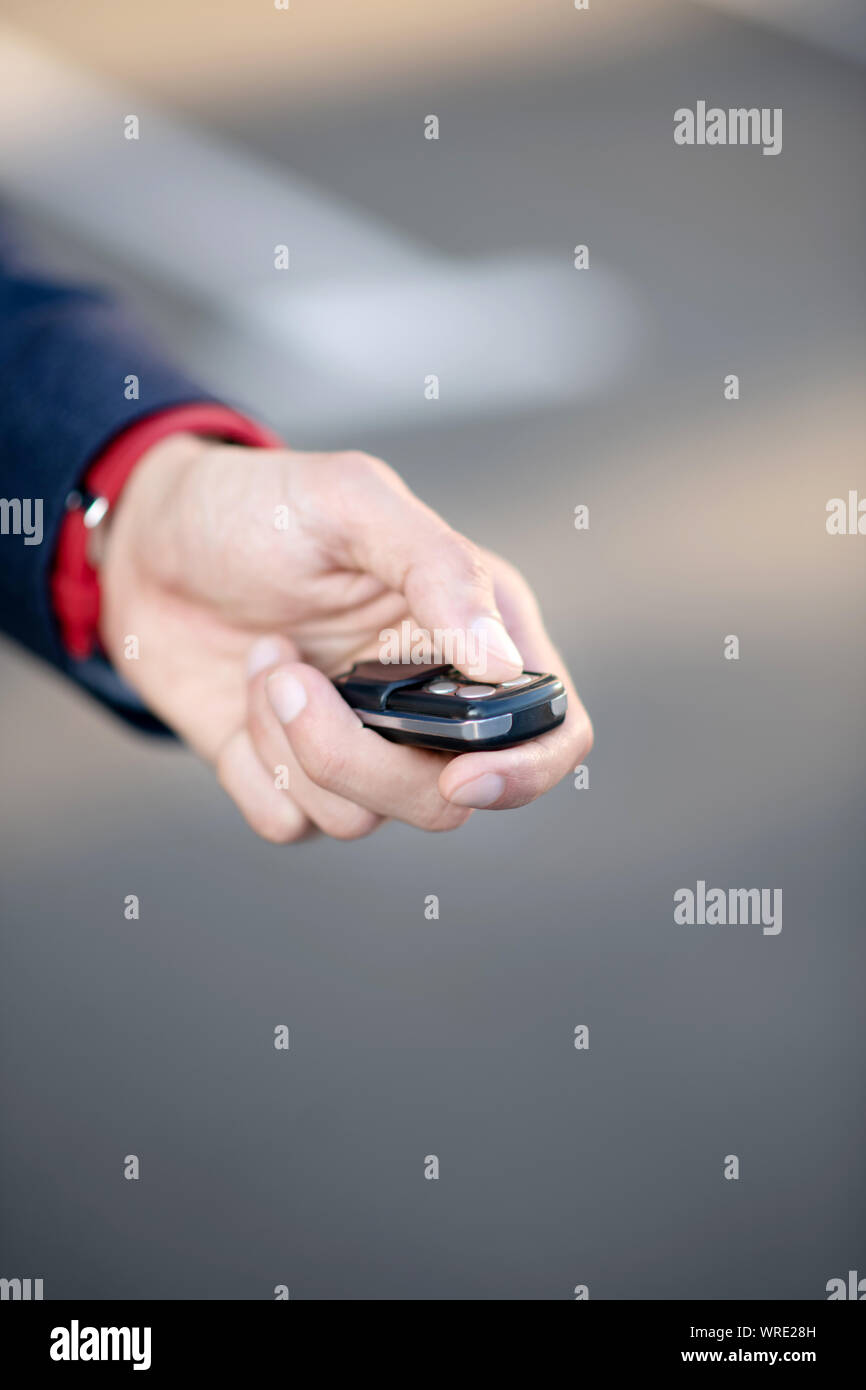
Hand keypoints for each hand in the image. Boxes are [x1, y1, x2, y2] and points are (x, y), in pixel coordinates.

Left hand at [99, 434, 592, 841]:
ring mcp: (360, 744)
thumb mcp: (351, 500)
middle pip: (449, 799)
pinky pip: (292, 822)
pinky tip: (244, 688)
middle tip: (291, 676)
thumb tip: (501, 663)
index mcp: (475, 633)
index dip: (527, 771)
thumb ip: (439, 568)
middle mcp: (428, 702)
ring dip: (293, 743)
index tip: (464, 774)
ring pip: (361, 818)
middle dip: (362, 759)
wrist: (148, 538)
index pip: (551, 732)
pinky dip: (256, 765)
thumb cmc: (259, 505)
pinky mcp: (289, 774)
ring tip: (265, 659)